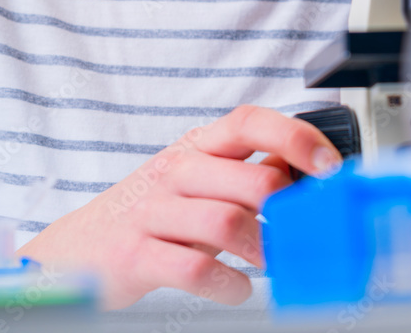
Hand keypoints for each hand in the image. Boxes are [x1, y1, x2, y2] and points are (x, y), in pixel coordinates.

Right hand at [16, 103, 342, 309]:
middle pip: (252, 181)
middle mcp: (176, 169)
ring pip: (228, 224)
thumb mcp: (199, 179)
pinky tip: (236, 287)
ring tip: (268, 262)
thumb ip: (246, 171)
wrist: (79, 248)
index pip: (251, 122)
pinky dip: (229, 285)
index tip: (331, 166)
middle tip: (297, 233)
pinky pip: (197, 269)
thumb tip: (305, 165)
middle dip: (286, 214)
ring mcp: (154, 210)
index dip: (296, 138)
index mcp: (197, 145)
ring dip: (262, 251)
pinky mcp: (137, 254)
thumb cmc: (153, 211)